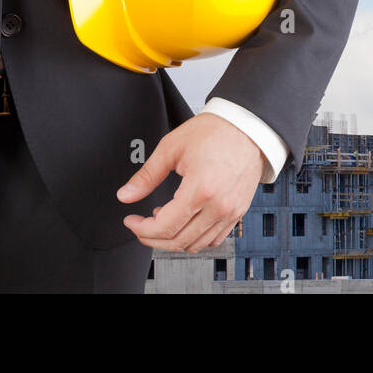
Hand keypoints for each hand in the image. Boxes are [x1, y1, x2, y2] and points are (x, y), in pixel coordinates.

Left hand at [117, 113, 263, 252]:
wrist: (246, 127)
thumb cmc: (214, 132)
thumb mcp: (172, 148)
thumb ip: (147, 176)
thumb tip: (126, 195)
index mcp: (201, 190)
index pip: (165, 227)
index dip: (141, 228)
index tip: (132, 221)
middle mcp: (218, 206)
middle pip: (178, 241)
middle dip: (152, 238)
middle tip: (141, 226)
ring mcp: (231, 211)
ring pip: (196, 244)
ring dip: (174, 239)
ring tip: (164, 219)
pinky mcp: (238, 211)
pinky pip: (215, 239)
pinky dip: (196, 238)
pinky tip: (186, 222)